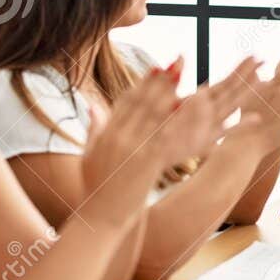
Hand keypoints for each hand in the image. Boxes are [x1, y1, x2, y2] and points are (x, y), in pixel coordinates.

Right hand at [81, 58, 216, 222]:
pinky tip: (191, 108)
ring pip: (153, 113)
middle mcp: (117, 135)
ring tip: (188, 77)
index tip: (158, 68)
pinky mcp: (143, 162)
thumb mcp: (89, 155)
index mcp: (107, 133)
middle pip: (142, 101)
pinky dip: (177, 119)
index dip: (144, 83)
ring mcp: (129, 147)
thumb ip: (93, 129)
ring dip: (172, 91)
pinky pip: (164, 136)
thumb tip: (92, 105)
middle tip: (179, 61)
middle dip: (162, 80)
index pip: (127, 102)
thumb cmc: (95, 190)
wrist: (97, 218)